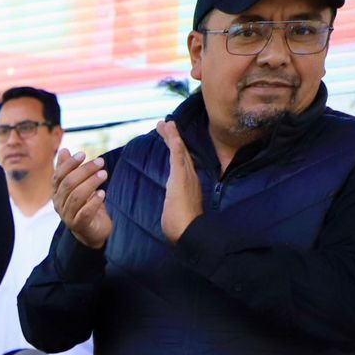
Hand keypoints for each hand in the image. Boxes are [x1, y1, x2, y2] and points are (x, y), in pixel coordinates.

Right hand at [50, 149, 112, 249]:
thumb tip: (63, 150)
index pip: (58, 176)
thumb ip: (69, 169)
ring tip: (104, 174)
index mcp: (57, 193)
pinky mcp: (78, 226)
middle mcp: (58, 204)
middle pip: (68, 184)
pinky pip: (84, 213)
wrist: (92, 230)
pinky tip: (102, 193)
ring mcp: (67, 216)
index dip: (69, 164)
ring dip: (91, 183)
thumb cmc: (85, 205)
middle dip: (84, 171)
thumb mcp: (79, 185)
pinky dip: (94, 202)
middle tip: (101, 162)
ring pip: (76, 197)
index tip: (83, 154)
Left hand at [156, 119, 202, 243]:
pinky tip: (171, 133)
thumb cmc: (182, 225)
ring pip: (179, 150)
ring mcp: (186, 176)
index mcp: (187, 183)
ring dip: (172, 136)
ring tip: (165, 123)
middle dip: (172, 137)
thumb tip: (173, 203)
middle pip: (180, 152)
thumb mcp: (177, 208)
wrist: (189, 231)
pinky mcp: (181, 178)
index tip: (168, 136)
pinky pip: (178, 157)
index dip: (175, 148)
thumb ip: (175, 201)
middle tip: (165, 123)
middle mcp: (190, 176)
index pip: (180, 161)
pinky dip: (175, 144)